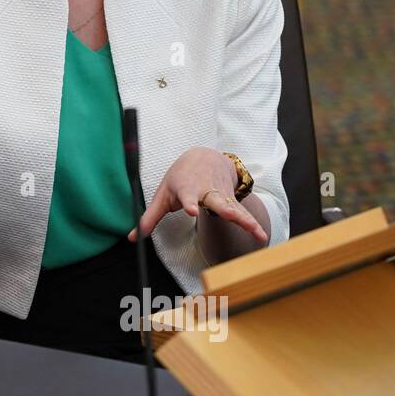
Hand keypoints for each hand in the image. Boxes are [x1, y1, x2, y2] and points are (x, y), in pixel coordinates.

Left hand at [127, 146, 266, 243]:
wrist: (205, 157)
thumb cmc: (179, 178)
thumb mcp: (162, 195)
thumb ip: (148, 217)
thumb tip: (132, 238)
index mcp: (187, 188)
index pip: (187, 197)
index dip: (189, 203)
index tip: (192, 211)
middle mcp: (207, 191)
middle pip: (216, 201)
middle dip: (223, 209)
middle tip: (230, 216)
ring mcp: (222, 196)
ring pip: (234, 207)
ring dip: (245, 219)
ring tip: (256, 231)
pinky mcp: (232, 201)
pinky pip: (242, 213)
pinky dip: (253, 223)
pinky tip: (262, 235)